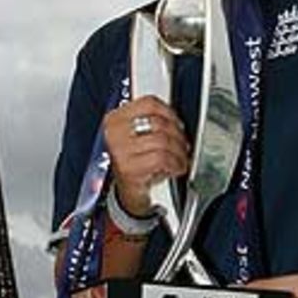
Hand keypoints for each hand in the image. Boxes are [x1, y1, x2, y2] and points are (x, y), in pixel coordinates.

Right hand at [103, 95, 189, 215]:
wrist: (128, 193)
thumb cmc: (136, 163)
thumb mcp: (138, 137)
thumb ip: (151, 120)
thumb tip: (173, 116)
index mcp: (115, 120)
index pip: (148, 103)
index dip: (169, 112)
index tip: (177, 122)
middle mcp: (114, 133)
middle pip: (158, 123)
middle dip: (177, 135)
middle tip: (183, 144)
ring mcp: (120, 151)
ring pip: (162, 141)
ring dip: (179, 151)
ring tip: (181, 157)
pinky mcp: (129, 168)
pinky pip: (162, 158)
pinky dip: (175, 163)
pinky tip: (176, 167)